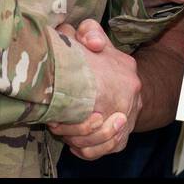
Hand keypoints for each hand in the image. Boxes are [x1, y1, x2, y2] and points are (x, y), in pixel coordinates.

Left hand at [49, 19, 139, 159]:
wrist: (127, 79)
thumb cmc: (100, 58)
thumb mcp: (93, 38)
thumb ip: (88, 32)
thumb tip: (92, 43)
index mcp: (124, 69)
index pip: (99, 94)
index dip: (74, 104)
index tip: (55, 108)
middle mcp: (131, 96)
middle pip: (99, 123)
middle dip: (72, 127)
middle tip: (53, 123)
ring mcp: (129, 118)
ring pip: (102, 141)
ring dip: (78, 140)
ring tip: (61, 133)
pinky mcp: (124, 135)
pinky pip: (106, 150)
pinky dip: (88, 151)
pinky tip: (74, 145)